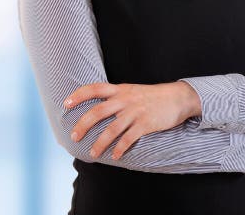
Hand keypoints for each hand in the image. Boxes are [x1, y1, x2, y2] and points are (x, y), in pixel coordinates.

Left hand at [64, 81, 200, 159]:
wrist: (179, 97)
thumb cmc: (155, 96)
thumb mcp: (134, 91)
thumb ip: (118, 97)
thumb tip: (100, 109)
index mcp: (121, 90)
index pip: (95, 88)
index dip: (79, 95)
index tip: (66, 103)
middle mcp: (126, 99)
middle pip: (98, 111)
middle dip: (83, 125)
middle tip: (74, 137)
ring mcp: (136, 111)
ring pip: (112, 129)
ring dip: (100, 143)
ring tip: (93, 153)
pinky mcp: (146, 123)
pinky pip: (128, 138)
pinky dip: (120, 148)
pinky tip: (115, 156)